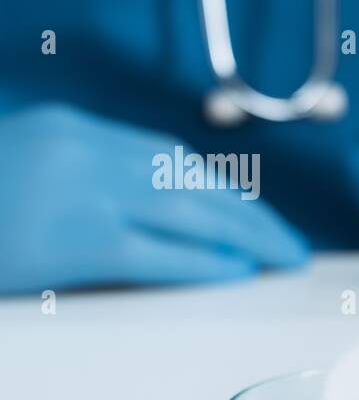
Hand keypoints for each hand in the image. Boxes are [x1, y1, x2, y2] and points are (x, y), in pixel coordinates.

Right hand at [0, 104, 308, 293]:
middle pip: (190, 181)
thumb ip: (83, 177)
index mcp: (71, 129)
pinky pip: (157, 253)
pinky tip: (238, 270)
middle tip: (288, 242)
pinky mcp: (74, 240)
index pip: (167, 158)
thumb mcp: (28, 167)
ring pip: (188, 211)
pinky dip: (204, 261)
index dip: (220, 189)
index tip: (252, 211)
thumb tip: (160, 210)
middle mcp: (82, 151)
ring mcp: (79, 193)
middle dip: (249, 213)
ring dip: (246, 235)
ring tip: (281, 256)